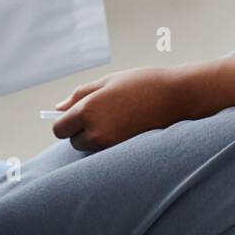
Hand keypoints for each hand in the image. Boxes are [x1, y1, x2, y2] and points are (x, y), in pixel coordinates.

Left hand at [52, 67, 202, 150]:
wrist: (176, 97)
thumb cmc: (142, 83)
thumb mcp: (108, 81)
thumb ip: (80, 94)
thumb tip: (58, 108)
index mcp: (88, 110)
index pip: (59, 128)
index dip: (65, 121)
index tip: (75, 114)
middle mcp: (96, 132)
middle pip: (73, 140)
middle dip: (81, 129)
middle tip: (102, 112)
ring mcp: (110, 145)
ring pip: (89, 147)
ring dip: (94, 136)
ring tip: (116, 118)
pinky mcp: (123, 153)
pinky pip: (105, 152)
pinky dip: (109, 142)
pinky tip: (125, 126)